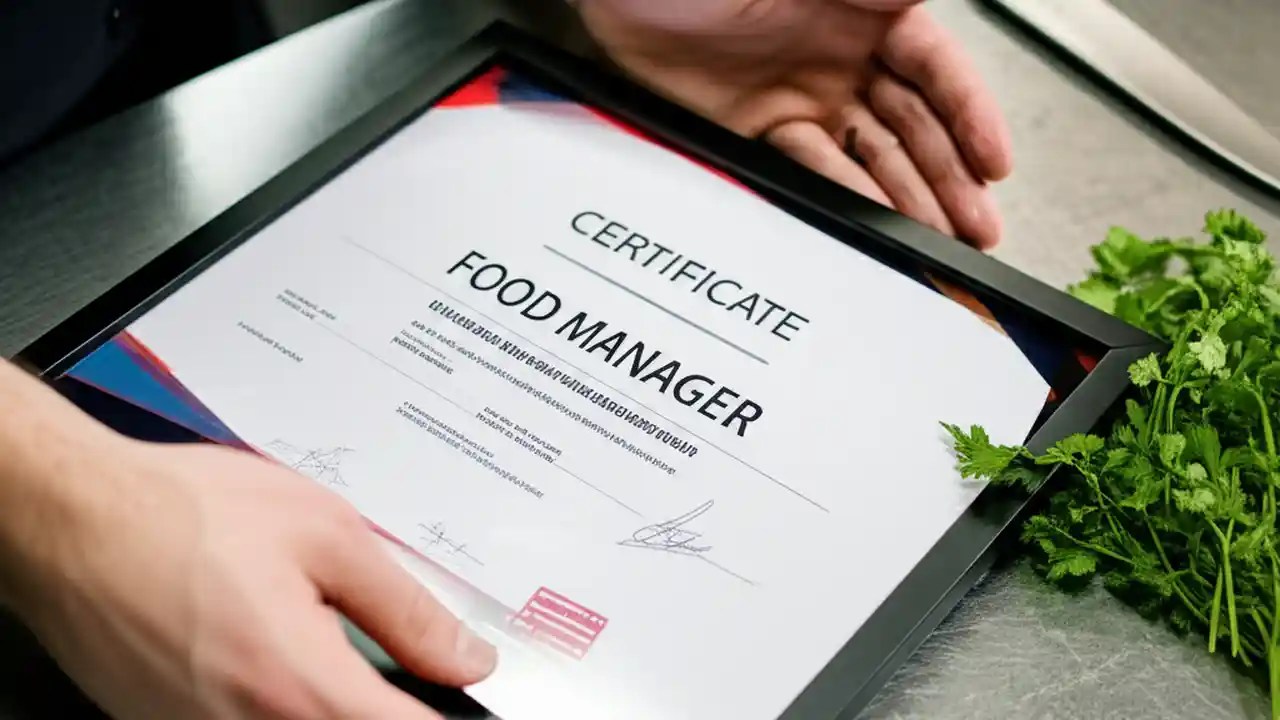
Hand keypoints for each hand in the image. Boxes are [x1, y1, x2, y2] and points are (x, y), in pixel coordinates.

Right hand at [8, 437, 494, 718]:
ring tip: (308, 631)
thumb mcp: (326, 534)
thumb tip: (465, 657)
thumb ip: (407, 609)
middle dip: (385, 698)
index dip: (447, 715)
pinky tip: (268, 644)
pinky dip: (281, 697)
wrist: (70, 519)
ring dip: (331, 697)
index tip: (459, 688)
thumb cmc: (180, 513)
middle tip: (384, 653)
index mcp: (301, 688)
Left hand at [578, 0, 1011, 248]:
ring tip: (941, 242)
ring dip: (907, 200)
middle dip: (950, 176)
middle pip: (912, 126)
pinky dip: (844, 198)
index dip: (971, 117)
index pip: (937, 71)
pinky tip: (873, 224)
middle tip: (979, 226)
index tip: (996, 163)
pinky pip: (809, 168)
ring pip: (868, 157)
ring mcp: (801, 94)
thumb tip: (926, 1)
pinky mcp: (755, 127)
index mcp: (870, 10)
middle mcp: (842, 55)